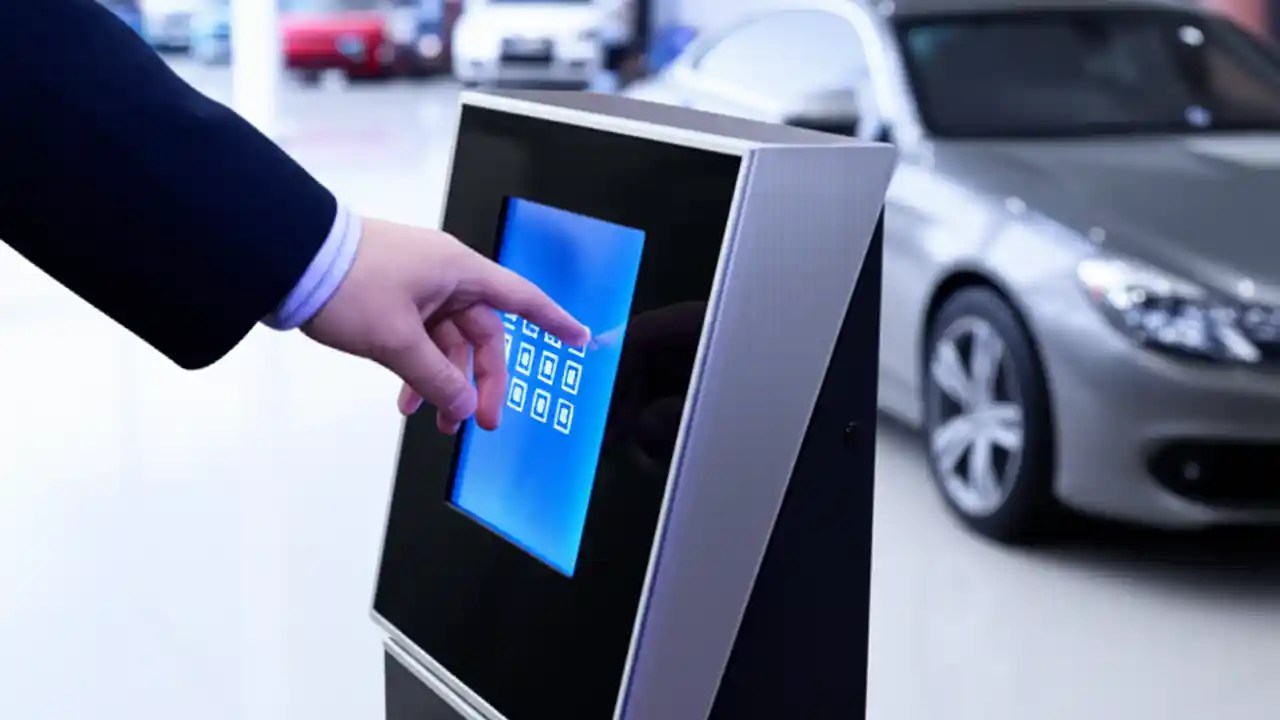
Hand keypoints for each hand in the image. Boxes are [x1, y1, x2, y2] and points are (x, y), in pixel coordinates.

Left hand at [302, 217, 588, 433]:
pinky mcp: (394, 298)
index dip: (554, 322)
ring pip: (448, 343)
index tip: (581, 340)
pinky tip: (406, 400)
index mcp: (458, 272)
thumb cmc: (346, 283)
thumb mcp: (395, 340)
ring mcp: (419, 287)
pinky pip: (421, 339)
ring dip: (446, 382)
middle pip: (482, 334)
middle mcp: (445, 277)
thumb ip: (435, 378)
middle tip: (477, 423)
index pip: (522, 299)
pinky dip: (419, 369)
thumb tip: (462, 408)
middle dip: (481, 381)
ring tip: (437, 423)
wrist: (288, 257)